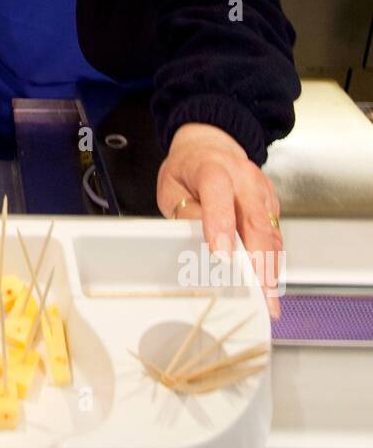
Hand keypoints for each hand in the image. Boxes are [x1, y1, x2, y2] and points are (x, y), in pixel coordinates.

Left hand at [157, 122, 282, 318]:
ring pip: (271, 233)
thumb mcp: (172, 186)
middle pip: (256, 221)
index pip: (218, 193)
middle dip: (259, 261)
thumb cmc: (189, 170)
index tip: (222, 254)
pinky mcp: (272, 204)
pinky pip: (275, 235)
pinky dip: (273, 261)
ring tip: (268, 301)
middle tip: (259, 294)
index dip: (221, 224)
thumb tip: (199, 239)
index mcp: (213, 168)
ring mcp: (263, 191)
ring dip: (271, 268)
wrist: (212, 146)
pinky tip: (269, 284)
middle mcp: (244, 178)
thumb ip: (184, 211)